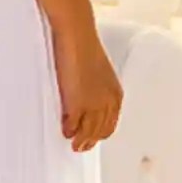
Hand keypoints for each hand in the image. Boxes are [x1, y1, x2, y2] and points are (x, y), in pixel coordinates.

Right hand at [53, 26, 123, 152]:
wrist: (76, 36)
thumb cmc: (84, 47)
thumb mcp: (98, 71)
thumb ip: (96, 88)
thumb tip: (88, 97)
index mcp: (115, 93)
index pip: (111, 122)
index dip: (101, 132)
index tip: (94, 137)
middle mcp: (108, 102)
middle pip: (101, 131)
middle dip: (91, 140)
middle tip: (82, 146)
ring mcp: (93, 105)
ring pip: (89, 132)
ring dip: (80, 140)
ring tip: (73, 144)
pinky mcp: (77, 104)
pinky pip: (73, 125)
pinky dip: (69, 130)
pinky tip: (65, 130)